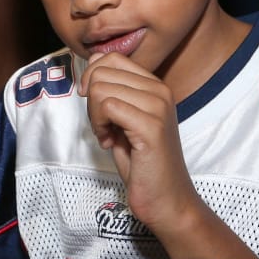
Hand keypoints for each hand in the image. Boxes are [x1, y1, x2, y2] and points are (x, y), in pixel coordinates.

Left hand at [81, 53, 195, 231]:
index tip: (98, 109)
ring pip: (100, 89)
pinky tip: (110, 142)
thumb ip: (112, 91)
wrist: (167, 200)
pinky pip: (107, 107)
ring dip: (94, 116)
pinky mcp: (151, 126)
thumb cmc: (143, 164)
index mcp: (155, 86)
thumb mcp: (123, 120)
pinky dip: (99, 126)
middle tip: (104, 128)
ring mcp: (158, 107)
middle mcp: (160, 90)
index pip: (111, 58)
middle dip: (91, 102)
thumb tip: (93, 63)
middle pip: (101, 72)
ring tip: (109, 136)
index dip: (92, 81)